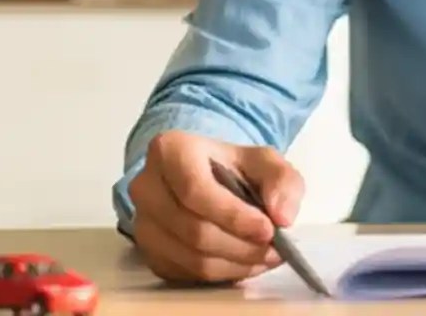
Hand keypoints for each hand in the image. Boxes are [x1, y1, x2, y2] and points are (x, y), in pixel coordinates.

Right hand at [128, 130, 304, 283]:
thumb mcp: (265, 161)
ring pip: (190, 257)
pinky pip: (186, 274)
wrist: (206, 178)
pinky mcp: (149, 252)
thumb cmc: (233, 167)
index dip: (234, 215)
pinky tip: (244, 263)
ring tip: (265, 257)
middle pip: (193, 229)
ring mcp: (142, 223)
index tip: (268, 229)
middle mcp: (146, 187)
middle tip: (274, 249)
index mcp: (170, 151)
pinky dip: (222, 274)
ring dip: (235, 264)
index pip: (195, 190)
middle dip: (241, 246)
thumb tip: (282, 216)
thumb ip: (281, 180)